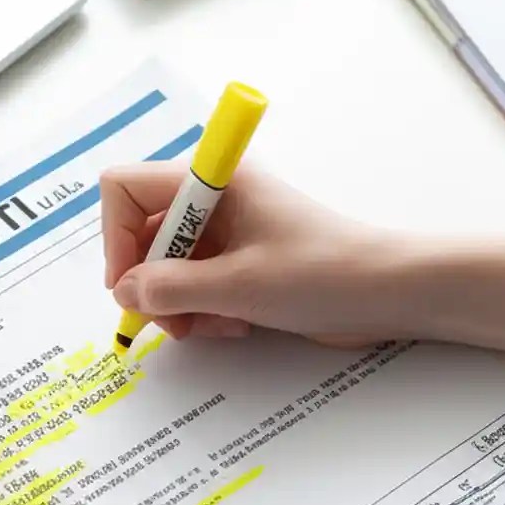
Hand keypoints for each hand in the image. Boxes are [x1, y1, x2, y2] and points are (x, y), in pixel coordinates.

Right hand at [100, 161, 412, 346]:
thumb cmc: (323, 273)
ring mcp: (229, 230)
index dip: (116, 237)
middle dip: (150, 282)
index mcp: (213, 179)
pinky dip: (203, 309)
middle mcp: (214, 197)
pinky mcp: (242, 260)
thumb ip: (170, 289)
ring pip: (168, 265)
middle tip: (171, 320)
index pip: (126, 188)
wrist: (389, 292)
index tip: (130, 284)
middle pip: (143, 233)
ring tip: (212, 325)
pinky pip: (197, 283)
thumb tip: (125, 292)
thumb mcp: (237, 286)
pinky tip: (233, 325)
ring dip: (178, 303)